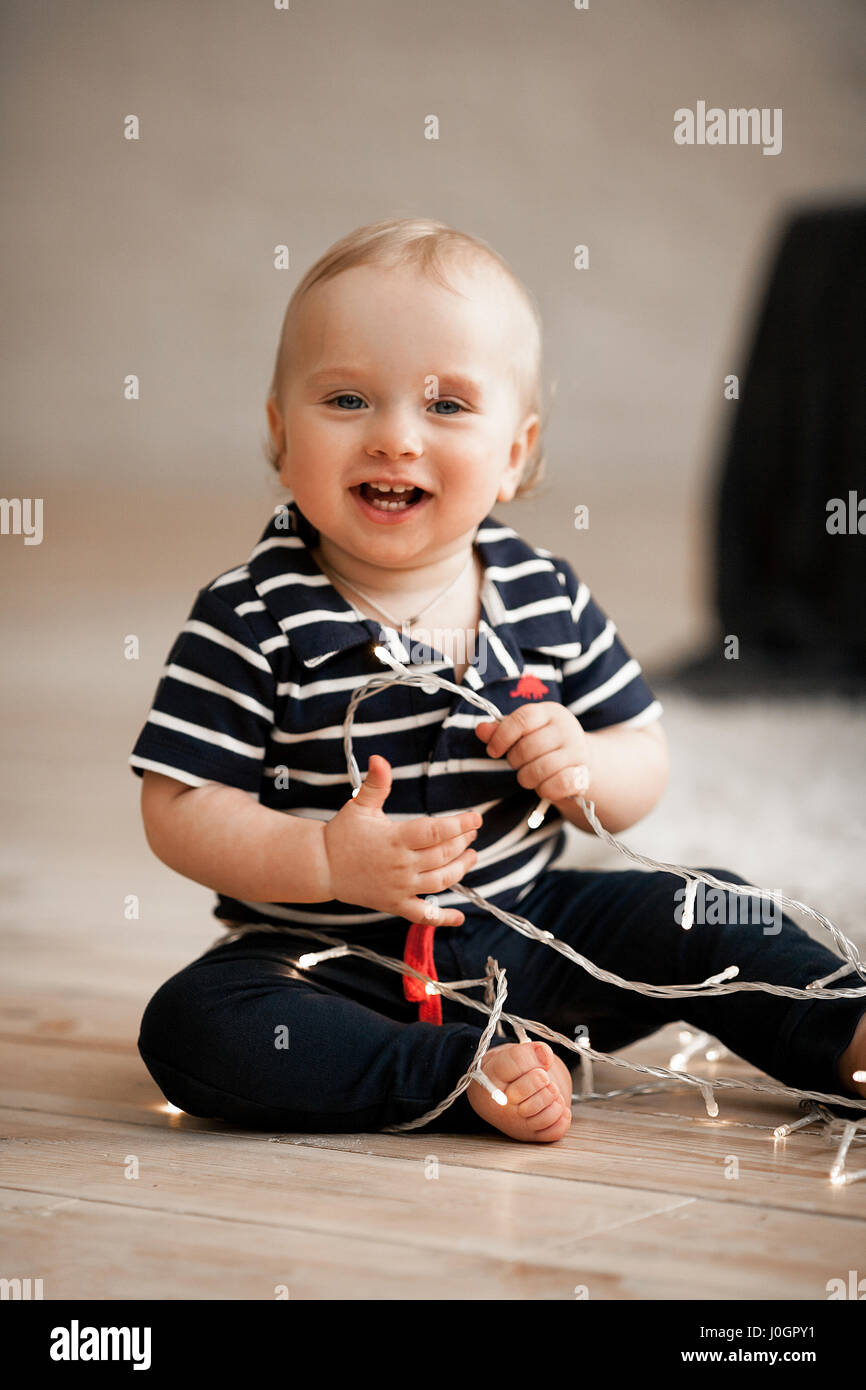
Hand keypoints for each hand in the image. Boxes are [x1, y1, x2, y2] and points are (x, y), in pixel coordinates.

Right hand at [322, 755, 480, 926]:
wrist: (322, 866)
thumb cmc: (342, 834)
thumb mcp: (359, 805)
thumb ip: (375, 783)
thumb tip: (379, 759)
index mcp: (395, 839)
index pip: (436, 831)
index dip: (460, 824)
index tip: (475, 818)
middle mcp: (401, 865)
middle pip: (443, 854)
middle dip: (463, 842)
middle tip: (472, 832)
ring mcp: (400, 887)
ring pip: (441, 881)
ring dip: (461, 869)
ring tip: (472, 856)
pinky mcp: (395, 904)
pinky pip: (424, 915)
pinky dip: (444, 918)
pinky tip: (460, 917)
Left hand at [475, 704, 591, 803]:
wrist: (580, 762)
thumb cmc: (544, 745)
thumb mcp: (523, 733)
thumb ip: (500, 731)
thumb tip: (481, 730)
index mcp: (550, 712)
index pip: (522, 719)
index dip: (502, 736)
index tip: (493, 751)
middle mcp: (567, 727)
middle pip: (528, 747)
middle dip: (515, 761)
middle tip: (518, 764)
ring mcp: (578, 750)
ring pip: (541, 768)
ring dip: (527, 778)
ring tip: (529, 776)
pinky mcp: (584, 773)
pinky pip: (559, 784)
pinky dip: (546, 789)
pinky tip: (544, 787)